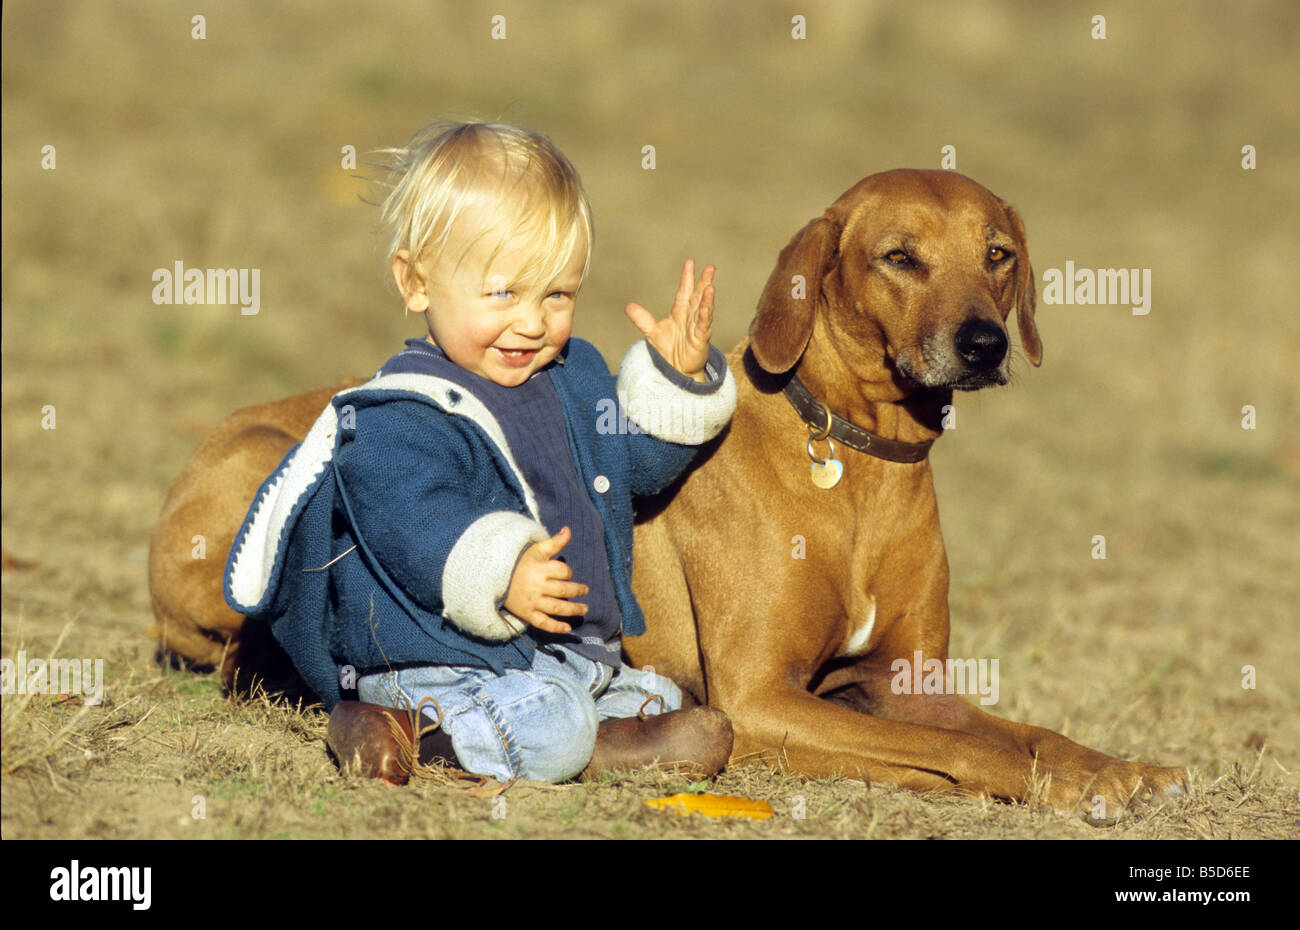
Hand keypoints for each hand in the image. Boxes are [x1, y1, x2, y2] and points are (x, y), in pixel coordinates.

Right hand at [503, 526, 587, 633]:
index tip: (567, 573)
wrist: (494, 577)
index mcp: (540, 569)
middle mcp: (537, 586)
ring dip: (573, 609)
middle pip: (563, 590)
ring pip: (557, 608)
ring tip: (585, 609)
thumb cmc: (520, 562)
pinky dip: (555, 627)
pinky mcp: (527, 614)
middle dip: (577, 590)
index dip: (568, 572)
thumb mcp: (536, 549)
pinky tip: (567, 628)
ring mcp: (532, 602)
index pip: (563, 571)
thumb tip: (568, 530)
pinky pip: (543, 622)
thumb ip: (554, 542)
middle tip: (585, 590)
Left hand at [625, 259, 715, 381]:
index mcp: (680, 312)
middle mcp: (690, 317)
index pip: (684, 291)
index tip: (690, 262)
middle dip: (703, 282)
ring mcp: (697, 328)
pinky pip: (703, 327)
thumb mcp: (652, 332)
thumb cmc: (668, 349)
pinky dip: (705, 317)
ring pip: (703, 310)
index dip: (687, 277)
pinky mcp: (700, 340)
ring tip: (710, 286)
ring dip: (707, 299)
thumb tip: (628, 306)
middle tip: (710, 267)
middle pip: (698, 296)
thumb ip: (642, 319)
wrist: (676, 369)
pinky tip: (706, 308)